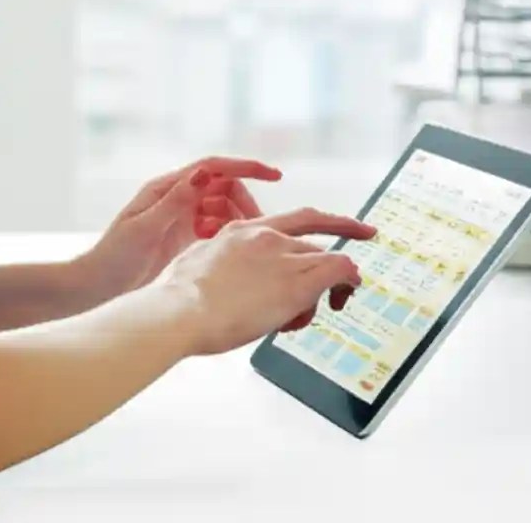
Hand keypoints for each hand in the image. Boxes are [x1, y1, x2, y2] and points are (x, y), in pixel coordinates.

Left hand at [72, 157, 282, 299]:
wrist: (96, 286)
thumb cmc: (114, 257)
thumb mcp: (144, 228)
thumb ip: (174, 202)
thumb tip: (202, 173)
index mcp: (166, 189)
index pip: (212, 167)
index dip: (245, 167)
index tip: (274, 175)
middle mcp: (176, 199)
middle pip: (224, 188)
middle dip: (245, 202)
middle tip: (260, 228)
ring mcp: (182, 219)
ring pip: (223, 210)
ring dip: (238, 221)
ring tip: (242, 242)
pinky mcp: (185, 240)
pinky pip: (217, 230)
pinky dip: (228, 235)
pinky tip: (228, 250)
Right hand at [166, 208, 376, 355]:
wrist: (181, 310)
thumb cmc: (178, 299)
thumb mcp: (196, 268)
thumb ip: (218, 265)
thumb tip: (223, 277)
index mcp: (239, 232)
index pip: (292, 220)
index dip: (323, 221)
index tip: (344, 225)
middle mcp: (266, 237)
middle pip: (313, 241)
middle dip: (333, 252)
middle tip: (352, 256)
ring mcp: (283, 256)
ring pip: (329, 258)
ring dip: (333, 283)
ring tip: (325, 308)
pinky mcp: (299, 281)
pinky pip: (341, 271)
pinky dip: (349, 282)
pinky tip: (342, 298)